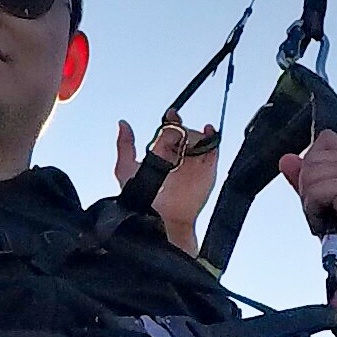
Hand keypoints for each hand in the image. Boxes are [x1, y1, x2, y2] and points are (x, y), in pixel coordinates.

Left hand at [116, 113, 222, 256]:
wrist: (163, 220)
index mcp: (162, 154)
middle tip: (177, 132)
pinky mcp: (208, 171)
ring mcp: (194, 163)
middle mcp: (179, 157)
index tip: (170, 116)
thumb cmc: (143, 200)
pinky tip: (207, 133)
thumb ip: (124, 146)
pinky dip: (213, 139)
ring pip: (199, 138)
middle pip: (185, 132)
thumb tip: (123, 124)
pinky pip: (214, 150)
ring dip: (195, 134)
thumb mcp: (125, 169)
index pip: (169, 131)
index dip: (171, 120)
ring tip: (187, 143)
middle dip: (181, 128)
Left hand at [281, 131, 336, 285]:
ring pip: (312, 171)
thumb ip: (305, 177)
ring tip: (327, 217)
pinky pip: (316, 189)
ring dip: (311, 200)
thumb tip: (286, 159)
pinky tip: (326, 222)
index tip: (321, 192)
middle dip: (308, 184)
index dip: (313, 164)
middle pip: (315, 153)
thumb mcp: (321, 200)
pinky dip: (313, 210)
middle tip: (324, 209)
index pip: (326, 139)